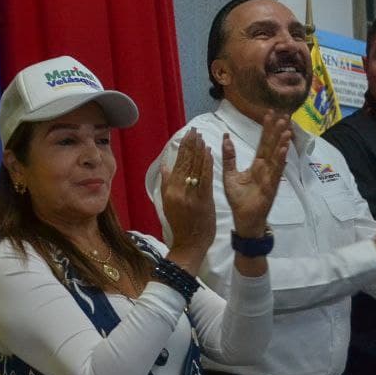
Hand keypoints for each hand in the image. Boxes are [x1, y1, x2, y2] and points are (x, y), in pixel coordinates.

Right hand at [159, 129, 215, 274]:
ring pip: (195, 168)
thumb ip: (167, 184)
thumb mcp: (168, 204)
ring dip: (199, 151)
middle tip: (195, 131)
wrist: (190, 244)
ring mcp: (191, 194)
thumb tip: (166, 166)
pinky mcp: (203, 199)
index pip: (177, 164)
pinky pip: (205, 178)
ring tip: (202, 137)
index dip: (183, 148)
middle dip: (191, 145)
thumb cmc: (180, 225)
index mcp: (169, 190)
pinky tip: (209, 152)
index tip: (187, 135)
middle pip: (185, 163)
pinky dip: (207, 164)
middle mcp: (178, 190)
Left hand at [221, 112, 291, 237]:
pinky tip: (284, 149)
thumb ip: (229, 157)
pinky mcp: (272, 186)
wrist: (243, 219)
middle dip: (277, 131)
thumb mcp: (230, 175)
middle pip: (272, 146)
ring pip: (277, 156)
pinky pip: (276, 171)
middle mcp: (266, 168)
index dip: (266, 129)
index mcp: (257, 164)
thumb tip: (226, 138)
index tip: (269, 114)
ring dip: (282, 142)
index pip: (263, 143)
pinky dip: (280, 160)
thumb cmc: (239, 199)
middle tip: (283, 114)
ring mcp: (271, 176)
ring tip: (286, 128)